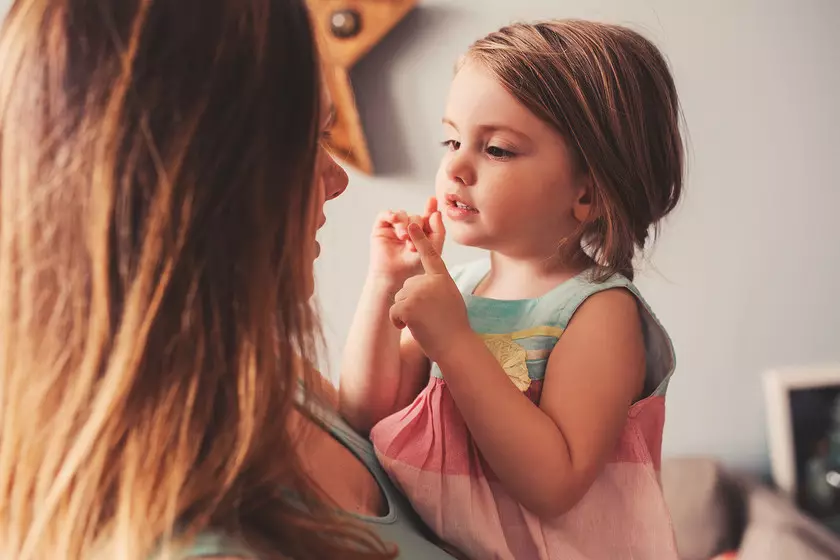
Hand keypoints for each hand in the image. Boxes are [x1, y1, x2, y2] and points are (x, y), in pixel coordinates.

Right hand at [368, 197, 444, 285]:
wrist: (395, 277)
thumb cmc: (414, 267)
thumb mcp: (433, 250)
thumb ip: (438, 232)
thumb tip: (436, 213)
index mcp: (422, 233)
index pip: (427, 217)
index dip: (430, 208)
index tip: (433, 200)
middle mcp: (408, 229)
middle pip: (415, 217)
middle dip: (417, 227)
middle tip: (413, 245)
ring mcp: (394, 228)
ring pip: (402, 215)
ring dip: (404, 224)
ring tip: (404, 238)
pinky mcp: (381, 229)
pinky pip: (385, 214)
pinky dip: (390, 214)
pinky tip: (393, 219)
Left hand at [389, 222, 470, 361]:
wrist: (454, 345)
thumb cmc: (453, 326)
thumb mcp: (449, 297)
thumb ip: (436, 286)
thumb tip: (422, 284)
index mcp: (441, 277)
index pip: (430, 254)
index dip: (420, 238)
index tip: (412, 223)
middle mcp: (430, 280)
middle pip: (407, 285)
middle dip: (410, 302)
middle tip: (428, 317)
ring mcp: (418, 292)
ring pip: (399, 298)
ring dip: (405, 313)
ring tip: (423, 323)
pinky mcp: (407, 305)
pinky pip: (394, 311)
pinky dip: (398, 322)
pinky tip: (413, 327)